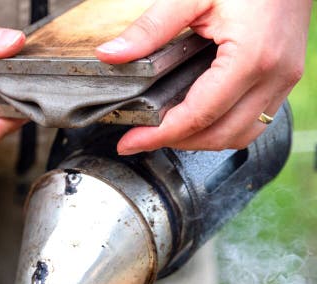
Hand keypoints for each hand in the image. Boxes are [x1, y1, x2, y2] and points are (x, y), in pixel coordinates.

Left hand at [95, 0, 310, 154]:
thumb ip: (151, 28)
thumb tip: (110, 55)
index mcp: (251, 57)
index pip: (198, 115)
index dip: (159, 136)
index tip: (130, 142)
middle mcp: (274, 75)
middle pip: (220, 135)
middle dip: (177, 143)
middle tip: (142, 139)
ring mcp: (284, 79)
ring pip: (241, 135)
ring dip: (202, 140)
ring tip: (168, 131)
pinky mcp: (285, 78)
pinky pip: (255, 120)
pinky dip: (224, 127)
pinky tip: (198, 118)